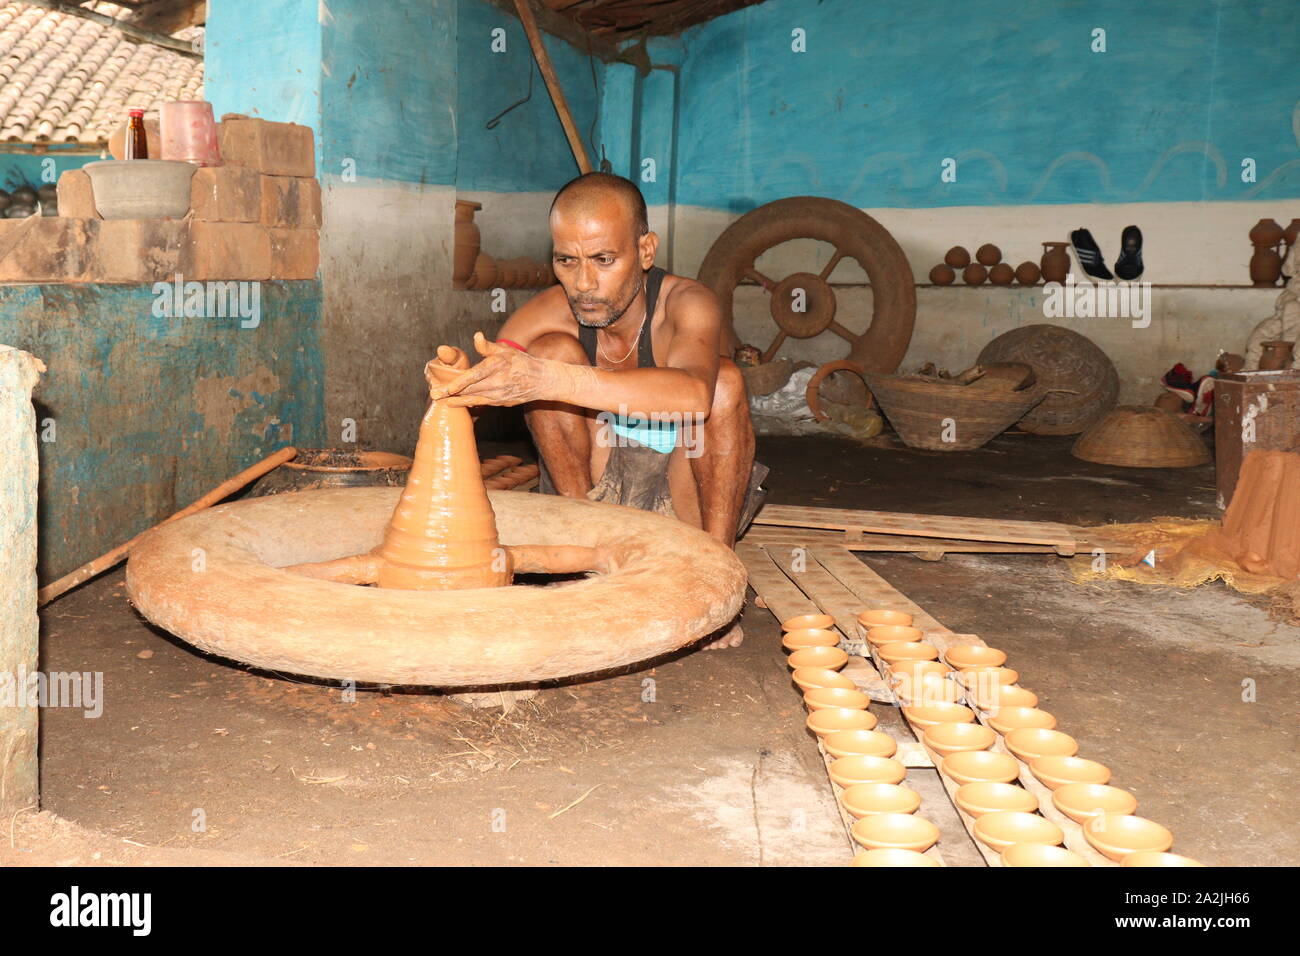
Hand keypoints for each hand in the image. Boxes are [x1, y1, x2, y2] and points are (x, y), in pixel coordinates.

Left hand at [427, 332, 562, 406]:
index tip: (447, 389)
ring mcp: (499, 395)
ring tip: (441, 401)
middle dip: (451, 393)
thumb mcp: (507, 350)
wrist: (542, 381)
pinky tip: (455, 403)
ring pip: (474, 399)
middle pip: (470, 389)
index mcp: (497, 367)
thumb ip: (488, 347)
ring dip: (456, 400)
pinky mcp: (500, 403)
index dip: (460, 384)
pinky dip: (468, 404)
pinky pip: (481, 404)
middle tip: (434, 395)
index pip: (475, 376)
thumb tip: (476, 337)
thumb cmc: (522, 362)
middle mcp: (498, 383)